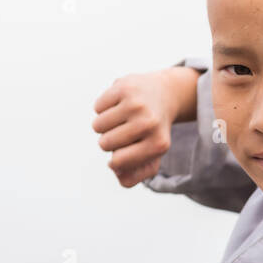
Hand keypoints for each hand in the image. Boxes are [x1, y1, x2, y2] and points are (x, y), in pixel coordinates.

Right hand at [91, 67, 198, 186]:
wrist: (165, 94)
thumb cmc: (153, 131)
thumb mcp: (152, 157)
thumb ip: (133, 176)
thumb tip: (115, 172)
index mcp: (159, 144)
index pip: (117, 162)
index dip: (115, 160)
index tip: (125, 152)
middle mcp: (149, 123)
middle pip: (105, 144)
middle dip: (109, 141)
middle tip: (125, 132)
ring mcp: (136, 104)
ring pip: (97, 126)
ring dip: (104, 125)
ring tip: (122, 119)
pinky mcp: (124, 86)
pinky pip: (97, 107)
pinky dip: (104, 108)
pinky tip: (120, 105)